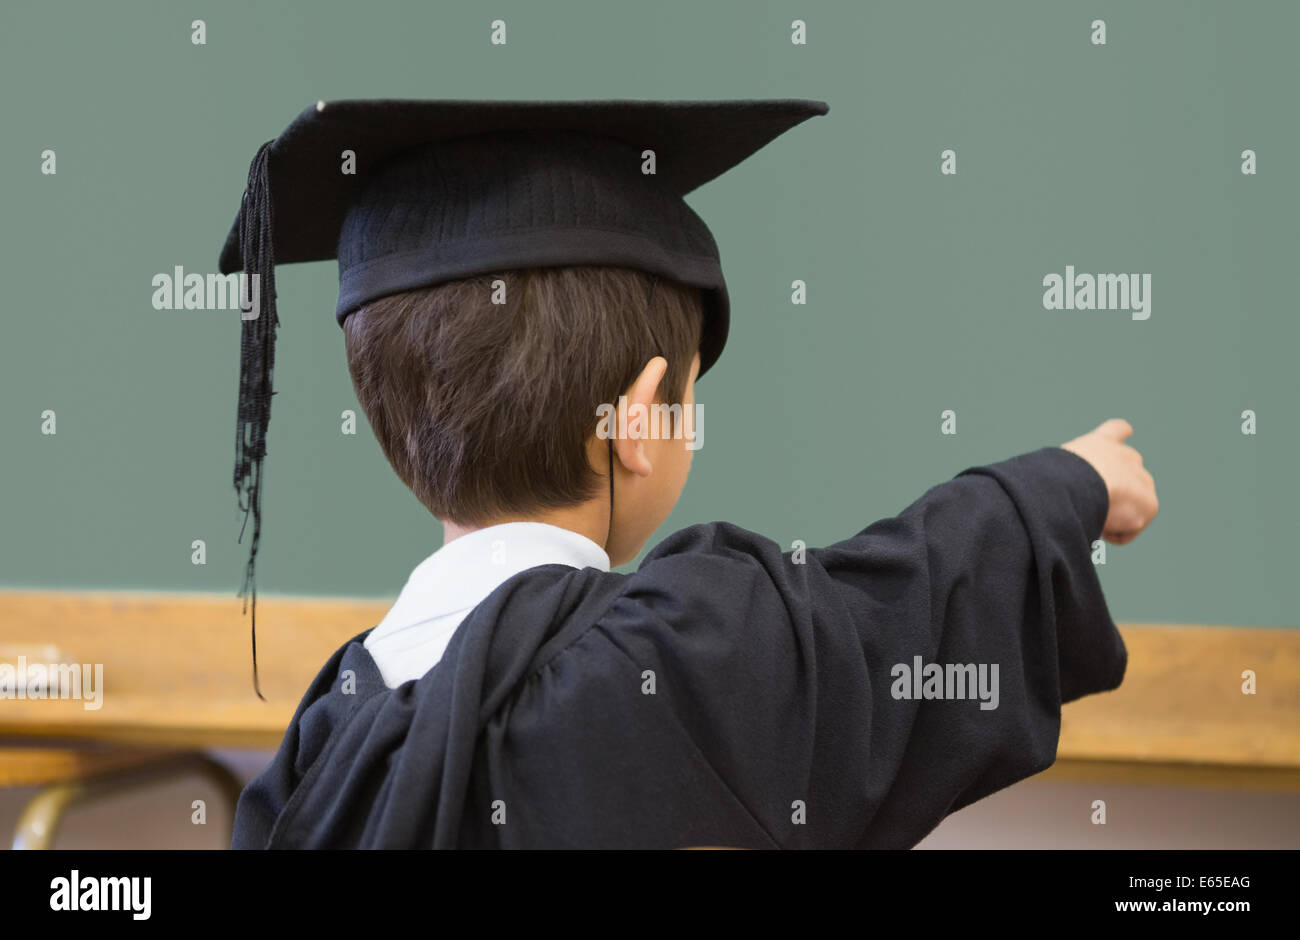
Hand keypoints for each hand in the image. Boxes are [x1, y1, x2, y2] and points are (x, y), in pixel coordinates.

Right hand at [1060, 419, 1158, 544]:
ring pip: (1130, 507)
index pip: (1116, 430)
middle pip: (1132, 473)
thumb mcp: (1057, 469)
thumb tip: (1067, 502)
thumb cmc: (1057, 478)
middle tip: (1092, 504)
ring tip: (1092, 513)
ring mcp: (1142, 479)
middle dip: (1121, 492)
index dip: (1122, 433)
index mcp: (1101, 442)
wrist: (1078, 483)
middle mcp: (1126, 456)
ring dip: (1113, 516)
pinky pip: (1128, 530)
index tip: (1128, 431)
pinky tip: (1101, 525)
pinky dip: (1113, 533)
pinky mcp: (1150, 505)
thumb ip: (1068, 476)